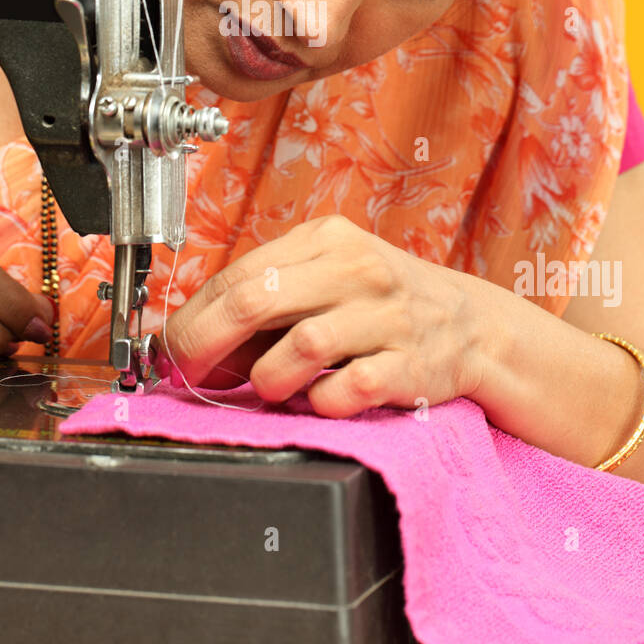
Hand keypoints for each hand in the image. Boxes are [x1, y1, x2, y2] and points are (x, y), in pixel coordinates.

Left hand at [160, 214, 492, 416]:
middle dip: (206, 346)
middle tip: (191, 374)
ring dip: (268, 379)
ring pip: (298, 348)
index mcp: (328, 240)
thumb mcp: (329, 276)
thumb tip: (187, 334)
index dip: (193, 318)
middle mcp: (356, 271)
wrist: (473, 327)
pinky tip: (320, 399)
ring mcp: (385, 318)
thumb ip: (268, 296)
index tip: (170, 349)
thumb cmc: (383, 302)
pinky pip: (344, 391)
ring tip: (272, 386)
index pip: (238, 275)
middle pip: (254, 302)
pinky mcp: (408, 366)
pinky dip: (319, 404)